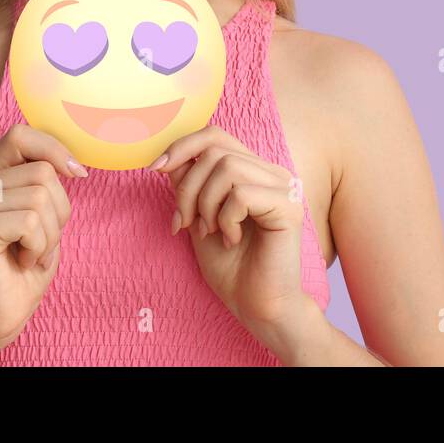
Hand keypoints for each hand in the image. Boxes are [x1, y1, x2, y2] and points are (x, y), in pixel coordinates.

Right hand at [0, 123, 85, 354]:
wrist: (3, 311)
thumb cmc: (28, 261)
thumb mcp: (45, 212)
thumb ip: (47, 179)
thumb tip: (73, 164)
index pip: (21, 135)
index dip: (54, 149)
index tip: (77, 174)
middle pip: (43, 173)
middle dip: (58, 212)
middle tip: (40, 241)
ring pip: (40, 198)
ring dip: (49, 235)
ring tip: (30, 253)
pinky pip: (31, 223)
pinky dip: (39, 247)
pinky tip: (21, 261)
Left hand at [150, 125, 308, 330]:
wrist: (258, 307)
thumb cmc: (232, 268)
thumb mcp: (198, 219)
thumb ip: (188, 186)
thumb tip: (169, 158)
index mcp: (252, 171)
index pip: (215, 135)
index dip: (182, 147)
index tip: (155, 171)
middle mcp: (271, 173)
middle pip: (215, 150)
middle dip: (187, 187)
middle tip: (185, 223)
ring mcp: (283, 188)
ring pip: (227, 168)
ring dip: (206, 204)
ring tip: (210, 232)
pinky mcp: (288, 208)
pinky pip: (241, 194)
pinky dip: (225, 219)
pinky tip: (232, 239)